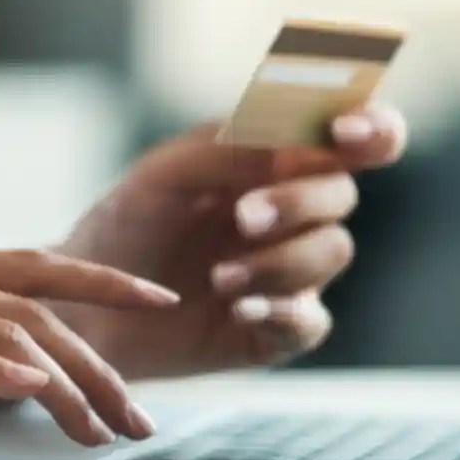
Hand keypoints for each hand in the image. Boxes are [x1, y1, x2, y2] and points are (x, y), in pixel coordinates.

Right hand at [0, 250, 178, 459]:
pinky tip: (37, 390)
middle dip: (100, 359)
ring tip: (104, 428)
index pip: (26, 266)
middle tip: (139, 412)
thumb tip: (9, 371)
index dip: (97, 281)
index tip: (155, 300)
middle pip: (32, 305)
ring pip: (4, 331)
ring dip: (67, 384)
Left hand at [55, 105, 406, 378]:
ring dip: (280, 260)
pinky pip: (310, 321)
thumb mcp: (163, 173)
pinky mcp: (277, 330)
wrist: (87, 305)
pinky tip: (238, 309)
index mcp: (276, 162)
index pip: (354, 137)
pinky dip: (280, 311)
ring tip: (219, 276)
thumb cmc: (126, 224)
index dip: (372, 129)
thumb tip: (295, 148)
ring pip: (332, 253)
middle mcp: (294, 214)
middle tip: (244, 216)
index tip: (347, 134)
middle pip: (342, 196)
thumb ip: (228, 149)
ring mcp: (290, 273)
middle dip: (300, 202)